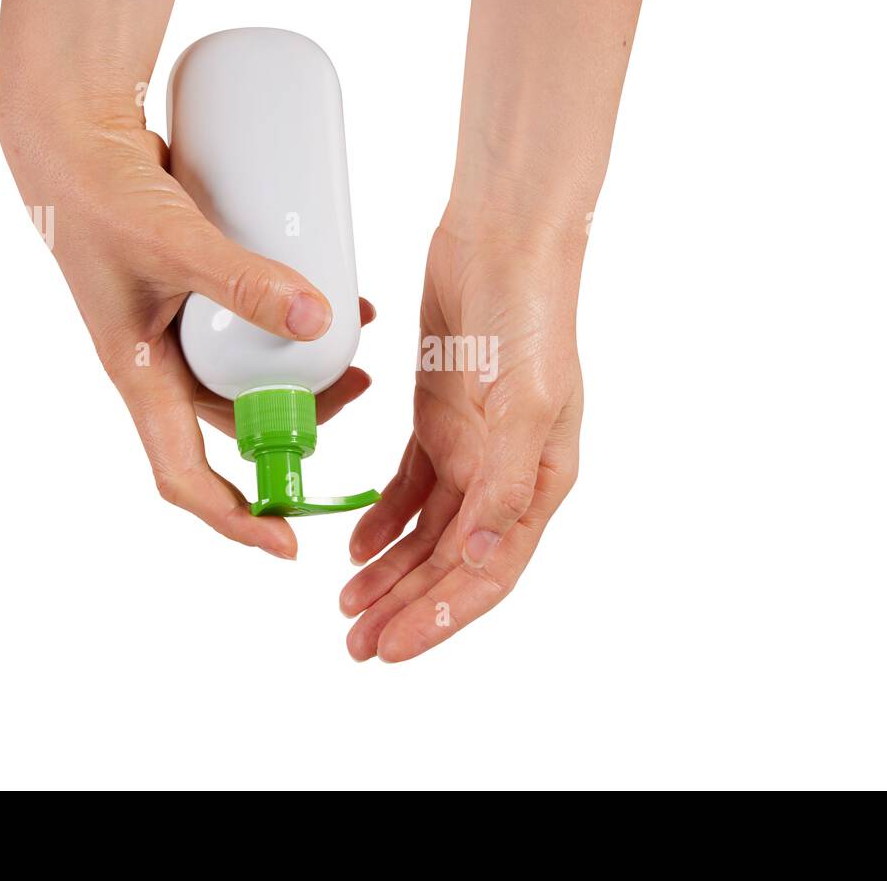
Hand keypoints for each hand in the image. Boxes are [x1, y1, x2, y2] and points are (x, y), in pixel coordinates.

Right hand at [0, 114, 373, 558]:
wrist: (70, 136)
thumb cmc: (100, 195)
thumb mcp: (173, 242)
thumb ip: (241, 278)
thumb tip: (321, 322)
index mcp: (140, 377)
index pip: (184, 476)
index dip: (234, 518)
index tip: (289, 545)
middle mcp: (160, 363)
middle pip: (237, 419)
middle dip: (301, 416)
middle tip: (359, 383)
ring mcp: (177, 327)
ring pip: (249, 367)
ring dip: (303, 362)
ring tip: (359, 329)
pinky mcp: (193, 288)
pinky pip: (249, 320)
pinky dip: (289, 314)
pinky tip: (331, 290)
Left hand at [341, 224, 583, 659]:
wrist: (500, 241)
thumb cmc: (530, 315)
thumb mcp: (526, 403)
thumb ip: (503, 482)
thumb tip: (478, 558)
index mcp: (539, 480)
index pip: (488, 571)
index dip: (443, 615)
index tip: (393, 646)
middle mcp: (506, 473)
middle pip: (451, 561)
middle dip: (406, 605)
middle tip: (356, 643)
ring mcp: (470, 446)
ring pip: (425, 532)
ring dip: (389, 571)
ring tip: (346, 607)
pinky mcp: (437, 419)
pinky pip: (407, 487)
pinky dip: (381, 519)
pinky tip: (354, 543)